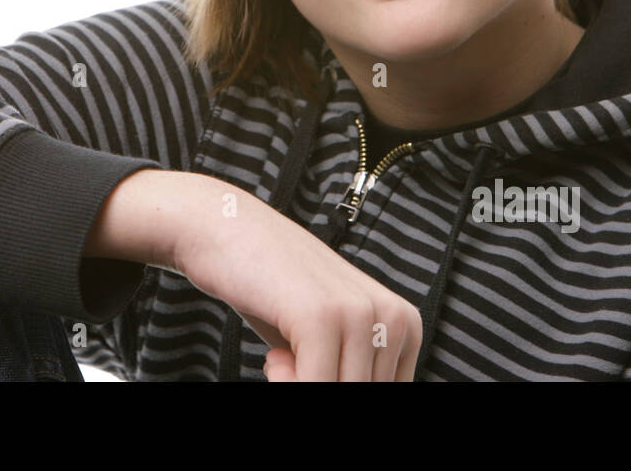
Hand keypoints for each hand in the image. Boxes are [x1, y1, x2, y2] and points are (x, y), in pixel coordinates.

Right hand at [174, 179, 422, 380]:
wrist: (225, 230)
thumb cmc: (273, 288)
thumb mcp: (329, 337)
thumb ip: (349, 370)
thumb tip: (355, 400)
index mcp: (404, 323)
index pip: (389, 390)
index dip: (341, 384)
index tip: (314, 365)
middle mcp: (392, 317)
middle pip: (364, 392)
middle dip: (319, 386)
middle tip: (288, 363)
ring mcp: (358, 314)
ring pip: (342, 392)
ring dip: (298, 386)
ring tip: (279, 357)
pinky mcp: (321, 315)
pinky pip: (316, 386)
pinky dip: (286, 384)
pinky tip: (271, 358)